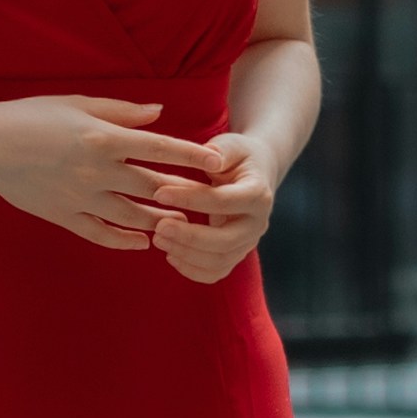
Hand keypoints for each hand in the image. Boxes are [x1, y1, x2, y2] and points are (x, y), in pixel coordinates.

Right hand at [0, 95, 225, 252]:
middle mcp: (95, 171)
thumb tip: (159, 112)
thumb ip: (122, 110)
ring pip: (132, 216)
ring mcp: (80, 197)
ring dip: (159, 221)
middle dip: (183, 194)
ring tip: (181, 224)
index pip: (159, 148)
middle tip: (210, 200)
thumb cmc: (31, 116)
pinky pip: (101, 233)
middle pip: (152, 186)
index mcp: (101, 138)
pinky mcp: (63, 216)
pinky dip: (124, 240)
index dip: (191, 155)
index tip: (217, 161)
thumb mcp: (78, 104)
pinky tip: (141, 241)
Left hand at [155, 132, 277, 282]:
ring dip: (186, 254)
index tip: (158, 193)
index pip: (223, 201)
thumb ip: (220, 150)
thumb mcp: (231, 144)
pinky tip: (170, 254)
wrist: (254, 174)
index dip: (190, 199)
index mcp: (258, 193)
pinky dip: (191, 269)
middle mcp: (258, 223)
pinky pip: (215, 273)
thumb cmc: (236, 156)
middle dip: (188, 236)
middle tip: (158, 227)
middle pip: (225, 241)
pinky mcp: (236, 254)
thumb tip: (210, 157)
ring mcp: (249, 242)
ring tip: (158, 238)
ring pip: (219, 262)